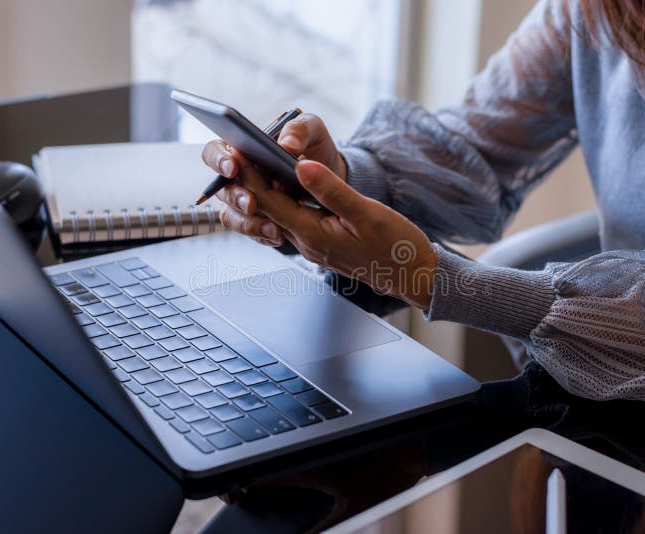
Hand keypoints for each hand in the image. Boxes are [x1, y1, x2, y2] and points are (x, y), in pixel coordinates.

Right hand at [201, 114, 345, 246]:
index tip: (233, 166)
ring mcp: (245, 200)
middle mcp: (238, 176)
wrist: (329, 178)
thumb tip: (286, 145)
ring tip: (272, 227)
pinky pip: (250, 231)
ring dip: (248, 223)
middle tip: (251, 203)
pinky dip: (263, 234)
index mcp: (242, 148)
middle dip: (235, 196)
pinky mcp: (257, 220)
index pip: (216, 151)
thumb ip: (299, 129)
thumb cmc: (313, 148)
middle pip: (221, 188)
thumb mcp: (312, 130)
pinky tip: (279, 235)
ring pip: (232, 215)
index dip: (218, 159)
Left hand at [234, 156, 437, 309]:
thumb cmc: (395, 246)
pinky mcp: (323, 244)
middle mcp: (307, 243)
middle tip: (231, 155)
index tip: (235, 154)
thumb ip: (331, 190)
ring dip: (262, 193)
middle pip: (267, 210)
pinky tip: (281, 187)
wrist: (413, 275)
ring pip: (278, 216)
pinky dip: (282, 202)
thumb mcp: (366, 213)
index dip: (250, 178)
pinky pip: (293, 221)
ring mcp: (314, 246)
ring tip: (249, 166)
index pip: (271, 203)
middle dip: (248, 184)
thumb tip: (301, 166)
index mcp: (314, 235)